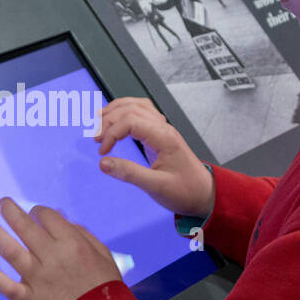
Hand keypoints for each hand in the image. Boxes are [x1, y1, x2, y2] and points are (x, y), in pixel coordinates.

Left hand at [0, 198, 122, 299]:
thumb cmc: (104, 289)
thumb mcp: (103, 255)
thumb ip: (83, 235)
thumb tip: (62, 220)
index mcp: (71, 243)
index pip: (46, 216)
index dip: (37, 211)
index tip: (33, 213)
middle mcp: (51, 256)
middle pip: (24, 226)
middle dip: (10, 211)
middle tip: (1, 204)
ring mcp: (36, 278)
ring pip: (9, 250)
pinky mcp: (27, 299)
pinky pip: (4, 284)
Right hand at [92, 97, 213, 217]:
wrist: (203, 194)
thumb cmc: (184, 191)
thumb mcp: (156, 187)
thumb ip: (129, 173)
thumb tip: (103, 163)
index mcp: (164, 138)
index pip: (131, 121)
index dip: (112, 132)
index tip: (102, 152)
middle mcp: (164, 128)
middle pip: (131, 109)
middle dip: (109, 120)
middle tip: (96, 140)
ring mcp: (163, 129)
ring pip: (137, 105)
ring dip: (115, 111)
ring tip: (98, 123)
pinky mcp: (160, 134)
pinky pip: (142, 112)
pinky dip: (125, 112)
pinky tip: (115, 120)